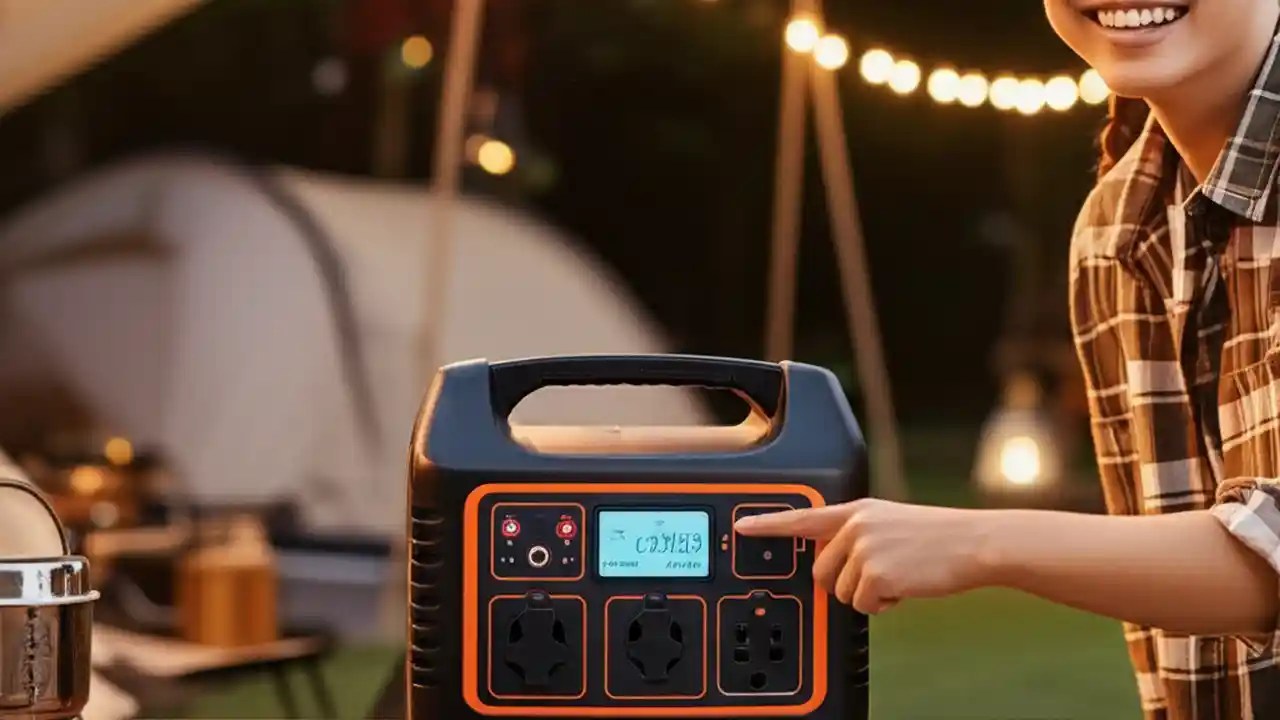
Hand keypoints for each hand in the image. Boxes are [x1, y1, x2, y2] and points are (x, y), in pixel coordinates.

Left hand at [734, 499, 992, 613]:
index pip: (803, 517)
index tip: (741, 527)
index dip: (767, 525)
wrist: (975, 542)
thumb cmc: (938, 539)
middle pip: (821, 571)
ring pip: (842, 592)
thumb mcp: (890, 524)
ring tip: (900, 574)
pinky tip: (907, 586)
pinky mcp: (876, 572)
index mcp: (857, 510)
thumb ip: (857, 536)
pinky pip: (864, 605)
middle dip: (844, 583)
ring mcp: (864, 548)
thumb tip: (833, 564)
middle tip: (878, 575)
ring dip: (869, 594)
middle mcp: (855, 525)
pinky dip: (884, 605)